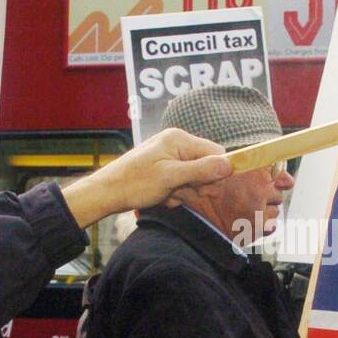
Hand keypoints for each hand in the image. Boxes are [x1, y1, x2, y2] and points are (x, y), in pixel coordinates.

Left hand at [61, 128, 230, 226]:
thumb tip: (230, 165)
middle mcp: (177, 144)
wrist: (107, 193)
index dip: (216, 173)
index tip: (205, 189)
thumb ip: (201, 170)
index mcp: (180, 139)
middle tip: (181, 193)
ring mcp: (171, 156)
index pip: (216, 152)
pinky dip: (177, 193)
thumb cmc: (135, 183)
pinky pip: (183, 183)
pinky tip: (163, 197)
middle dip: (198, 185)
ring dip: (186, 192)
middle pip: (207, 166)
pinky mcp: (166, 169)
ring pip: (195, 178)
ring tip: (168, 196)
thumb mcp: (171, 178)